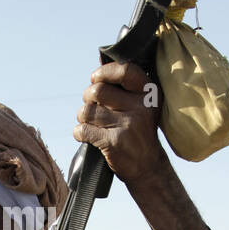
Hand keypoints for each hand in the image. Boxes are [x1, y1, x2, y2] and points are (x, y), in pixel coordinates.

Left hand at [73, 61, 164, 186]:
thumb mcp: (142, 106)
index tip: (95, 79)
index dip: (104, 72)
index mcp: (149, 93)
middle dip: (87, 97)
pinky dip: (79, 133)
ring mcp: (128, 125)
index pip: (125, 70)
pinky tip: (86, 136)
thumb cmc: (139, 131)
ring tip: (90, 123)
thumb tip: (99, 62)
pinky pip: (82, 130)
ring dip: (82, 117)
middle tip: (91, 106)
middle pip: (98, 90)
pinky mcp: (114, 142)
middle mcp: (141, 107)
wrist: (148, 167)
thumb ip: (125, 87)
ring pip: (87, 111)